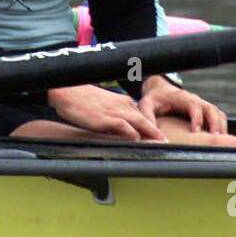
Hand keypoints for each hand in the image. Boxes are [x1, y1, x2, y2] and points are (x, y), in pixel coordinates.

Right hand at [46, 84, 167, 141]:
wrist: (66, 91)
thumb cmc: (80, 99)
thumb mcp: (101, 104)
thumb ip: (112, 113)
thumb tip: (116, 126)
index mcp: (122, 102)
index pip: (141, 115)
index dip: (151, 127)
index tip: (159, 137)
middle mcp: (122, 105)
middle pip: (146, 120)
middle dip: (158, 133)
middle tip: (168, 143)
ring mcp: (116, 112)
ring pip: (141, 123)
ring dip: (152, 135)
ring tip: (162, 145)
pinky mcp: (107, 119)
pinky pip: (126, 128)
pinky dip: (134, 136)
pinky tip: (139, 143)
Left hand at [139, 75, 228, 134]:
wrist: (160, 90)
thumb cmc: (154, 98)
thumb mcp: (146, 105)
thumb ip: (147, 116)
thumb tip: (153, 134)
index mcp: (182, 97)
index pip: (194, 105)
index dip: (197, 117)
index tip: (195, 130)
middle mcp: (195, 100)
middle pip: (211, 109)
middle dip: (215, 123)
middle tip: (215, 138)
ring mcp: (202, 105)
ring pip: (217, 113)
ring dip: (221, 126)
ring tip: (221, 142)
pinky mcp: (204, 111)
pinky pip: (218, 117)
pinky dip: (221, 127)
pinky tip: (219, 140)